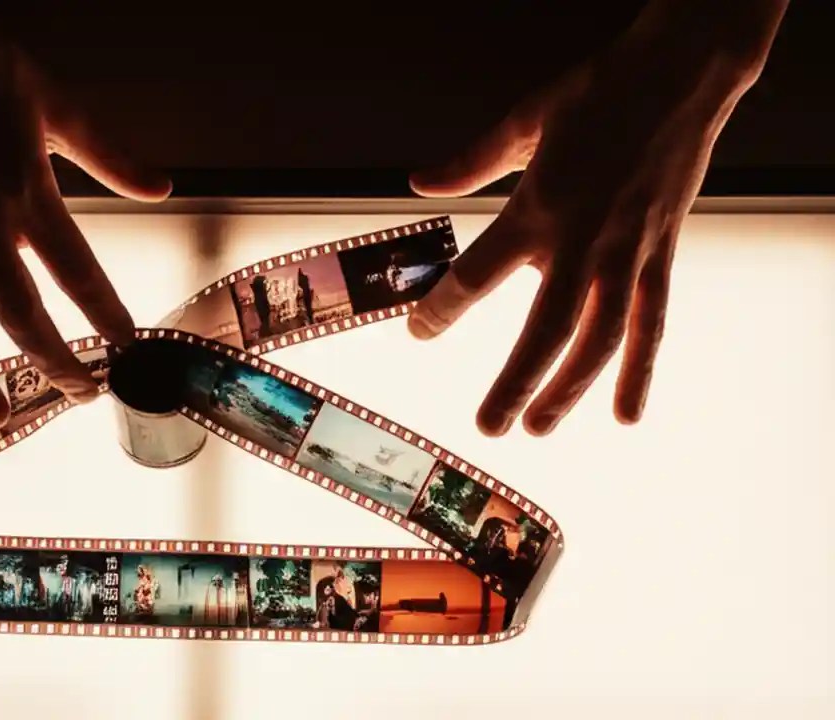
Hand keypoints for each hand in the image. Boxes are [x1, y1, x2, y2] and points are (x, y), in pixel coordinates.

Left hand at [406, 0, 781, 436]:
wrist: (681, 77)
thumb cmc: (597, 95)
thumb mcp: (524, 121)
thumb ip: (469, 162)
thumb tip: (418, 182)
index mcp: (536, 209)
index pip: (476, 275)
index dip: (442, 310)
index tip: (419, 332)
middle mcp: (580, 242)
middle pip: (544, 331)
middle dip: (515, 383)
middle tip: (488, 427)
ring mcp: (625, 254)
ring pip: (598, 339)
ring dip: (570, 389)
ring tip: (540, 427)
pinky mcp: (660, 255)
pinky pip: (650, 324)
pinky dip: (639, 371)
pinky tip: (627, 413)